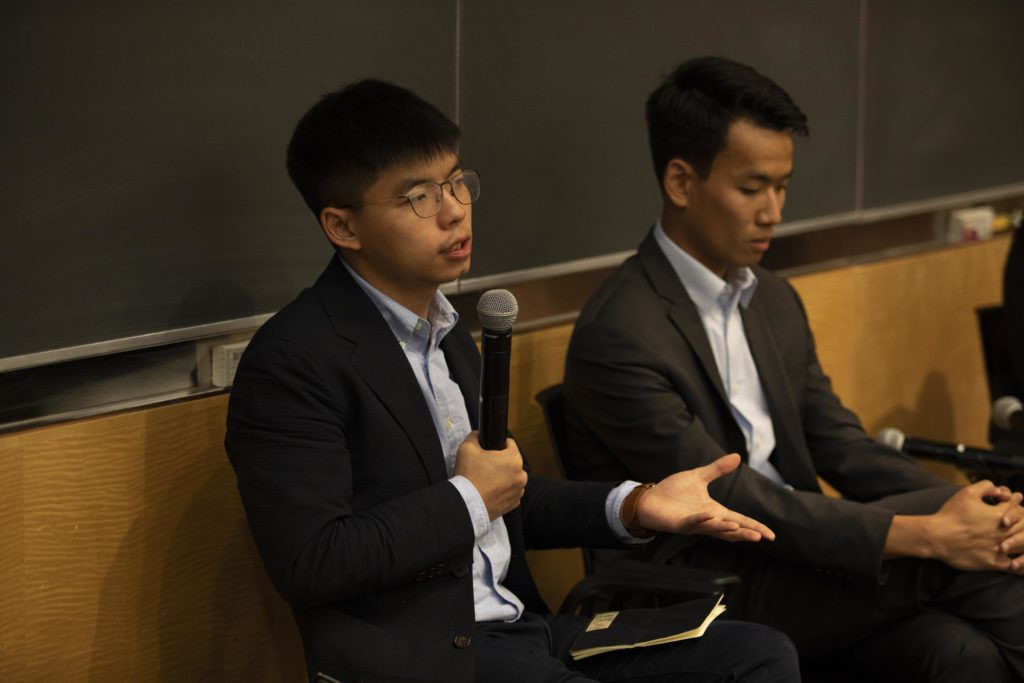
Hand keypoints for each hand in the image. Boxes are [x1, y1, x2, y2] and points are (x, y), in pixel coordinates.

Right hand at [453, 432, 527, 519]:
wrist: (466, 504)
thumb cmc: (468, 476)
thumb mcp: (467, 448)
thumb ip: (474, 436)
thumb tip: (478, 435)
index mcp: (514, 459)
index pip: (510, 444)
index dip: (498, 444)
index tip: (489, 450)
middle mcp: (521, 475)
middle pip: (511, 462)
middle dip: (500, 462)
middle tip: (485, 466)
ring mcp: (519, 491)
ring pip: (511, 477)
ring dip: (503, 477)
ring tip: (486, 480)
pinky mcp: (514, 504)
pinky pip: (510, 492)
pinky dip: (502, 490)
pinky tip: (490, 491)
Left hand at [636, 453, 774, 542]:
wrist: (650, 498)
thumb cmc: (673, 491)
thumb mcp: (698, 477)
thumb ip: (717, 469)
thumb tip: (737, 456)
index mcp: (714, 511)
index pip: (739, 520)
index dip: (754, 526)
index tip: (771, 535)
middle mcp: (707, 520)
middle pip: (730, 530)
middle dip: (745, 533)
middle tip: (760, 537)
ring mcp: (693, 524)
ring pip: (713, 529)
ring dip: (726, 529)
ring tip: (740, 529)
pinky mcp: (679, 524)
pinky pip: (691, 523)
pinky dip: (701, 520)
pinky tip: (710, 515)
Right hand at [919, 480, 1023, 572]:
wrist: (938, 537)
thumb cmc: (951, 514)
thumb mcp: (967, 493)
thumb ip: (986, 487)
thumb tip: (998, 489)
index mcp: (999, 515)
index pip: (1016, 506)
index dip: (1016, 501)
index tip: (1015, 499)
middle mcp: (1003, 533)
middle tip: (1022, 518)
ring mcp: (999, 549)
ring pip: (1022, 546)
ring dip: (1023, 541)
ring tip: (1021, 539)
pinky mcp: (993, 563)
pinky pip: (1015, 567)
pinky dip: (1020, 565)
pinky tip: (1019, 563)